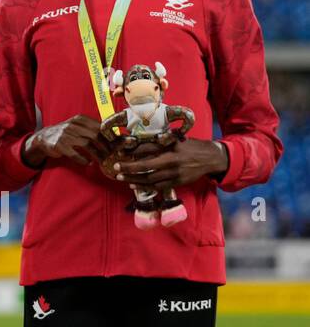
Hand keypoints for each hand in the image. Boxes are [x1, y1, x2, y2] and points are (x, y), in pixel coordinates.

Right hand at [22, 115, 113, 168]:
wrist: (44, 138)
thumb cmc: (66, 133)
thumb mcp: (78, 126)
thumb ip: (93, 128)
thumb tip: (114, 136)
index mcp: (79, 119)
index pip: (99, 126)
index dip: (109, 136)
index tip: (117, 145)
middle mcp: (72, 125)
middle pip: (95, 135)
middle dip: (106, 146)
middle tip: (112, 155)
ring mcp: (65, 135)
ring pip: (87, 145)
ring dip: (97, 155)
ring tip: (102, 161)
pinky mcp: (60, 145)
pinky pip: (75, 154)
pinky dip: (84, 160)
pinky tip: (88, 163)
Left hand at [113, 139, 228, 191]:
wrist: (210, 158)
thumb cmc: (189, 146)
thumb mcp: (175, 140)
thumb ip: (157, 143)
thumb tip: (136, 146)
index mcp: (170, 150)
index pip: (147, 153)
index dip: (132, 156)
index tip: (119, 156)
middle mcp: (172, 163)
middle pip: (146, 168)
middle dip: (129, 169)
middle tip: (116, 169)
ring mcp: (176, 174)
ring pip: (151, 179)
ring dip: (135, 179)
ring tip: (122, 178)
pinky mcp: (178, 183)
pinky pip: (159, 186)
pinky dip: (145, 186)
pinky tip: (135, 184)